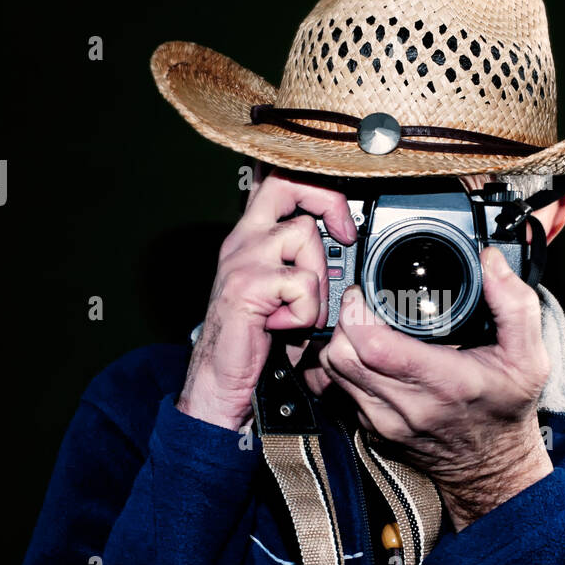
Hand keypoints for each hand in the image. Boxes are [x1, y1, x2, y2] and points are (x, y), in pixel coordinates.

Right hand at [177, 169, 356, 430]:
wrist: (220, 380)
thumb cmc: (253, 343)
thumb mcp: (282, 296)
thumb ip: (304, 267)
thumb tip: (344, 253)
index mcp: (251, 238)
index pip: (277, 184)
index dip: (316, 189)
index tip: (341, 222)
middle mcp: (243, 241)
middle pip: (286, 184)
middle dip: (326, 202)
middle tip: (344, 234)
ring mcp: (243, 260)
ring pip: (304, 234)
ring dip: (319, 278)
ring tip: (303, 310)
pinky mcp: (248, 286)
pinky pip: (302, 283)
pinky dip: (306, 311)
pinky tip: (286, 326)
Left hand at [317, 246, 552, 530]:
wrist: (493, 467)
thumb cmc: (506, 410)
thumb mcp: (529, 356)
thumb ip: (514, 304)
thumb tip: (490, 262)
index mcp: (443, 383)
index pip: (373, 346)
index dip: (358, 311)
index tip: (366, 290)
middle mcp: (406, 406)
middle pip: (341, 356)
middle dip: (344, 320)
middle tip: (361, 302)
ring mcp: (384, 422)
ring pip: (333, 373)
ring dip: (340, 342)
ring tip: (361, 323)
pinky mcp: (372, 430)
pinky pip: (340, 391)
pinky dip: (345, 367)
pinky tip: (365, 352)